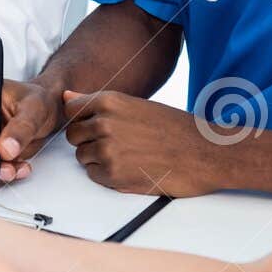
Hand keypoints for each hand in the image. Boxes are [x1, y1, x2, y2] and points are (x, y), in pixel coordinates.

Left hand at [61, 90, 225, 196]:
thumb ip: (97, 103)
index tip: (94, 124)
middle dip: (88, 140)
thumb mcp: (135, 105)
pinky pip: (93, 174)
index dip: (81, 119)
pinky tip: (130, 168)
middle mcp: (103, 123)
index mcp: (109, 101)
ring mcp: (106, 150)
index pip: (70, 109)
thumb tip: (66, 96)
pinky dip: (106, 175)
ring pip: (81, 156)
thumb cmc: (174, 128)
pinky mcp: (112, 175)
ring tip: (128, 155)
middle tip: (118, 143)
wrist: (205, 153)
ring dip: (98, 158)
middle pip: (73, 135)